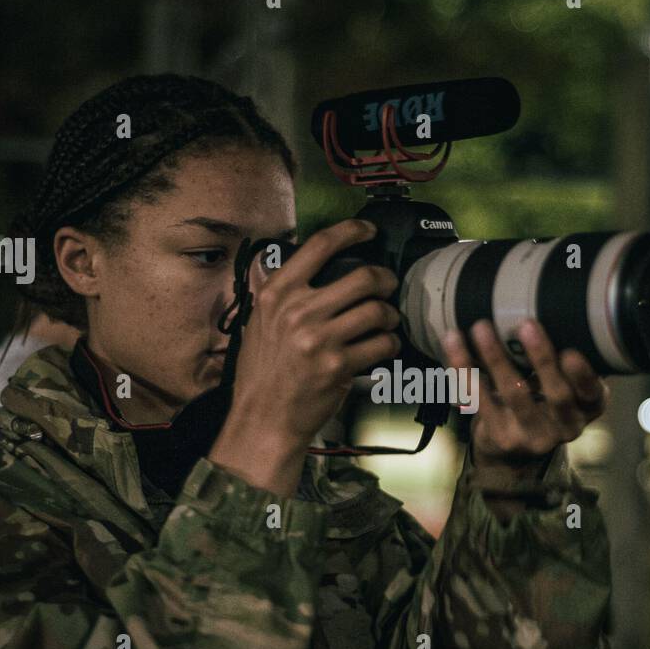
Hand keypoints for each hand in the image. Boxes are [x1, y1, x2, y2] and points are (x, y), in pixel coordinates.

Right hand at [227, 218, 401, 449]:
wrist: (262, 418)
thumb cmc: (263, 373)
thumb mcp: (259, 322)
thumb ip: (283, 293)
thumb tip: (312, 267)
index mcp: (277, 293)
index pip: (320, 245)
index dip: (352, 231)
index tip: (367, 231)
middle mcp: (297, 311)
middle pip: (362, 276)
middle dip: (385, 279)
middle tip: (388, 285)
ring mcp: (318, 339)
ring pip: (377, 311)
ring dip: (390, 315)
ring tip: (386, 322)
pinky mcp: (338, 366)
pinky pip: (381, 344)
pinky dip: (389, 345)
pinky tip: (383, 348)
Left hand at [442, 318, 608, 475]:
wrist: (513, 455)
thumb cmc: (543, 403)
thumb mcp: (562, 386)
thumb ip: (561, 361)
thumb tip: (547, 307)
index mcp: (587, 407)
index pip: (592, 393)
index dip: (583, 375)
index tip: (570, 352)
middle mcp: (566, 427)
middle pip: (556, 395)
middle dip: (542, 359)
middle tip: (527, 325)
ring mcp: (532, 436)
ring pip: (514, 394)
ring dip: (496, 357)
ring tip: (481, 328)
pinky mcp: (501, 436)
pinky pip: (480, 399)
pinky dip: (465, 369)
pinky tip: (454, 344)